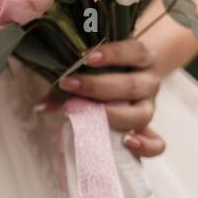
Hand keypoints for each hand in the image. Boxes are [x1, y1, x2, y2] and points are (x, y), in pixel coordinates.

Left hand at [37, 39, 166, 157]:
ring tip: (86, 115)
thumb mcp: (93, 67)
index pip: (134, 51)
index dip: (113, 54)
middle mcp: (149, 82)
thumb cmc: (107, 69)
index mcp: (141, 58)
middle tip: (69, 85)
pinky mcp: (148, 129)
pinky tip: (127, 142)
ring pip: (142, 114)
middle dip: (97, 87)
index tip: (86, 58)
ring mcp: (150, 106)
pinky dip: (146, 146)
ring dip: (112, 115)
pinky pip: (157, 143)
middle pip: (131, 86)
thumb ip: (68, 84)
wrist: (135, 76)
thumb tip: (40, 107)